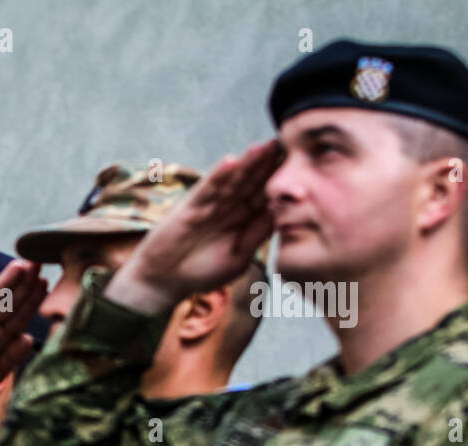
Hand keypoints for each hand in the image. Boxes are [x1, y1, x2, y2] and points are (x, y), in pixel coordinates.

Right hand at [0, 260, 45, 419]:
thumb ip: (8, 359)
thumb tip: (29, 339)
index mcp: (1, 339)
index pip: (20, 316)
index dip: (33, 300)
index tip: (45, 283)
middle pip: (9, 301)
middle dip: (24, 282)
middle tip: (38, 262)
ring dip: (6, 282)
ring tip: (20, 265)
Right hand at [107, 139, 281, 314]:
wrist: (165, 281)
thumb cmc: (202, 272)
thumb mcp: (239, 257)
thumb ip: (257, 235)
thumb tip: (281, 214)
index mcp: (243, 219)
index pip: (265, 195)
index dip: (281, 181)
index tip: (302, 166)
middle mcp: (228, 207)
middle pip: (251, 181)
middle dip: (268, 164)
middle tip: (288, 144)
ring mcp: (210, 205)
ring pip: (232, 180)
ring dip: (247, 163)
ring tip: (264, 146)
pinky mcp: (191, 206)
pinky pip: (207, 189)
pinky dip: (218, 176)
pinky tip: (231, 162)